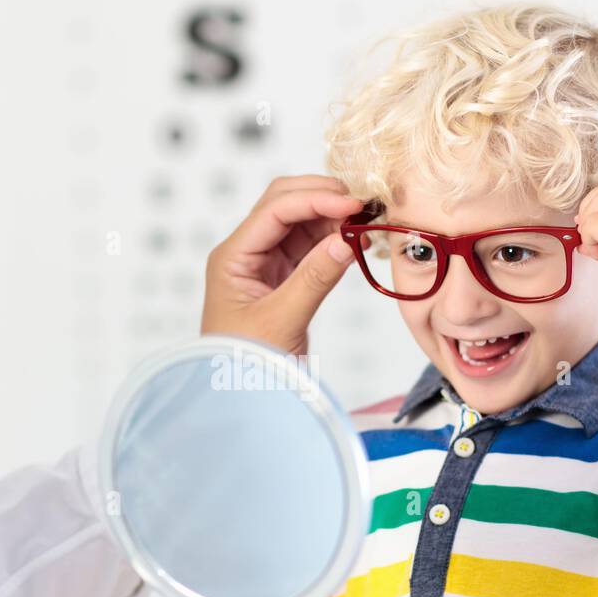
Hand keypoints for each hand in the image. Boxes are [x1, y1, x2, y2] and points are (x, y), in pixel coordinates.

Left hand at [202, 175, 363, 355]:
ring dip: (332, 217)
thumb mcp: (282, 321)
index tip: (353, 204)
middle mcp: (246, 253)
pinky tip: (356, 242)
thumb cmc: (247, 365)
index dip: (315, 199)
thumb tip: (346, 240)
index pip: (274, 210)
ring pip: (300, 222)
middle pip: (284, 204)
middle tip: (362, 205)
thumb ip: (314, 278)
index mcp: (232, 257)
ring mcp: (265, 264)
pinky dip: (333, 239)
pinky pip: (310, 246)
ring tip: (365, 225)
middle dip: (322, 197)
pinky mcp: (283, 278)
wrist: (243, 399)